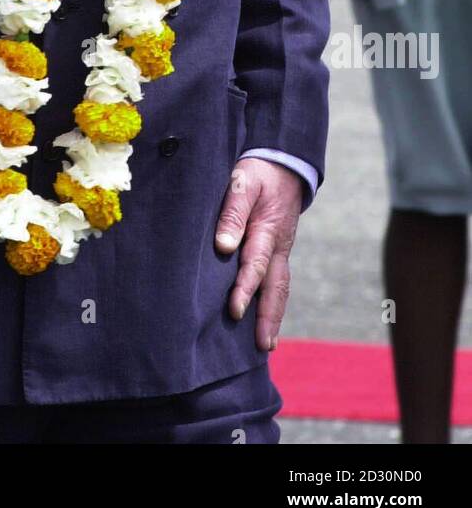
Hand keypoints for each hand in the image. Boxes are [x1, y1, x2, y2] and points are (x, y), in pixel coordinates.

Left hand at [214, 158, 301, 351]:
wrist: (284, 161)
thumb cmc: (257, 171)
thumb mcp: (242, 182)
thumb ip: (232, 212)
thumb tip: (223, 246)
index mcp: (267, 229)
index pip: (255, 264)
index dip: (245, 288)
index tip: (235, 311)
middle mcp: (278, 245)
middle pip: (275, 286)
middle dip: (268, 316)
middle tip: (262, 345)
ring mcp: (281, 249)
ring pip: (280, 287)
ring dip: (274, 315)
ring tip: (267, 343)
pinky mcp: (278, 249)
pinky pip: (278, 280)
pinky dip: (274, 302)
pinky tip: (266, 319)